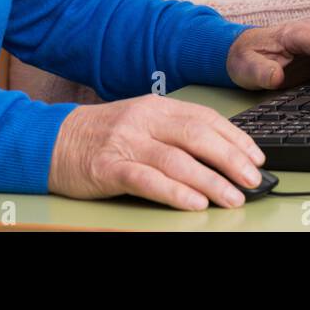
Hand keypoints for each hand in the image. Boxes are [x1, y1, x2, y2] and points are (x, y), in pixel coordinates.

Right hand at [48, 94, 265, 210]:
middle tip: (252, 179)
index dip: (235, 138)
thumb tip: (221, 155)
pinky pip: (147, 180)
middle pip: (197, 136)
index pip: (205, 118)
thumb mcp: (141, 122)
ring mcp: (125, 142)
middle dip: (230, 159)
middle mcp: (143, 120)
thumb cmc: (102, 135)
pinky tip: (193, 202)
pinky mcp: (108, 167)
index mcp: (156, 106)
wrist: (52, 140)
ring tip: (232, 197)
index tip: (257, 157)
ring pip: (177, 160)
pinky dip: (174, 192)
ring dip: (210, 181)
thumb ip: (175, 133)